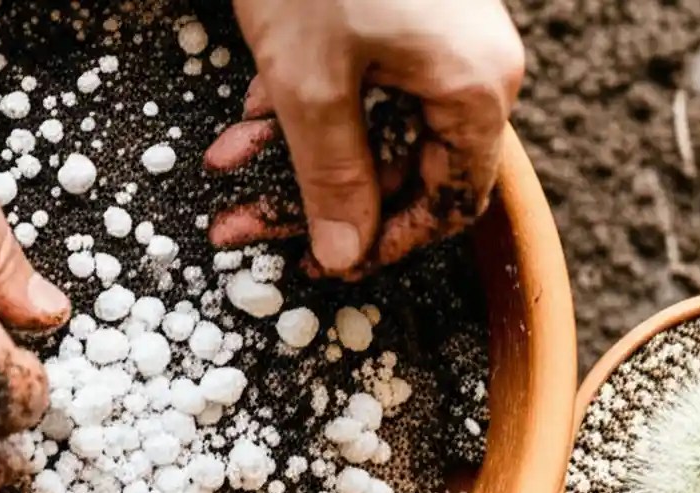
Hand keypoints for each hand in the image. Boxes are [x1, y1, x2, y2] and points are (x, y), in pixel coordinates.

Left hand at [205, 0, 523, 279]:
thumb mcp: (312, 84)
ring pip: (369, 124)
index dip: (388, 242)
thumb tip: (344, 258)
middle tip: (246, 227)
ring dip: (296, 151)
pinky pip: (359, 79)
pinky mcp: (400, 13)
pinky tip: (246, 114)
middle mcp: (470, 65)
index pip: (451, 200)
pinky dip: (303, 101)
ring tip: (225, 166)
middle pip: (402, 166)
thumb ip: (330, 179)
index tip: (327, 262)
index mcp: (474, 89)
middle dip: (316, 197)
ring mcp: (436, 35)